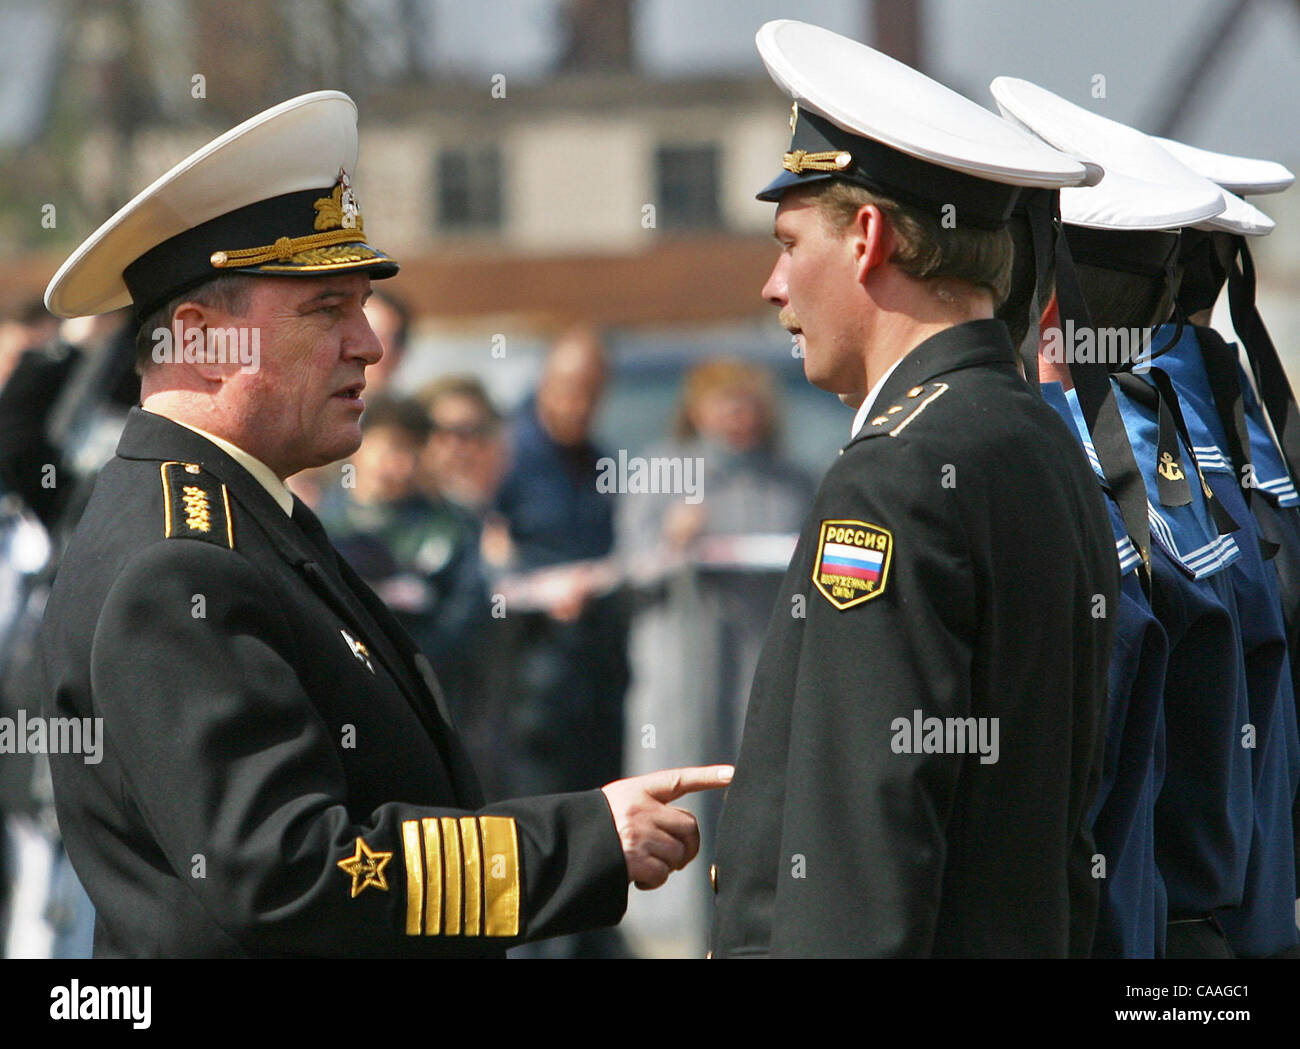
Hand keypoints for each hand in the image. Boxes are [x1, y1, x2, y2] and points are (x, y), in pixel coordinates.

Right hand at [600, 765, 733, 889]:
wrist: (561, 845)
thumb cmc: (592, 827)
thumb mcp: (617, 805)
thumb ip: (648, 811)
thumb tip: (683, 839)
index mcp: (637, 790)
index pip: (678, 779)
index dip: (708, 776)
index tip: (732, 773)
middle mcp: (640, 808)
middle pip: (689, 827)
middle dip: (688, 846)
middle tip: (676, 856)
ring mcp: (638, 833)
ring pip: (678, 853)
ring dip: (668, 865)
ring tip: (647, 865)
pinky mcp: (634, 857)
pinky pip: (662, 873)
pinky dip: (654, 880)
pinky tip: (637, 877)